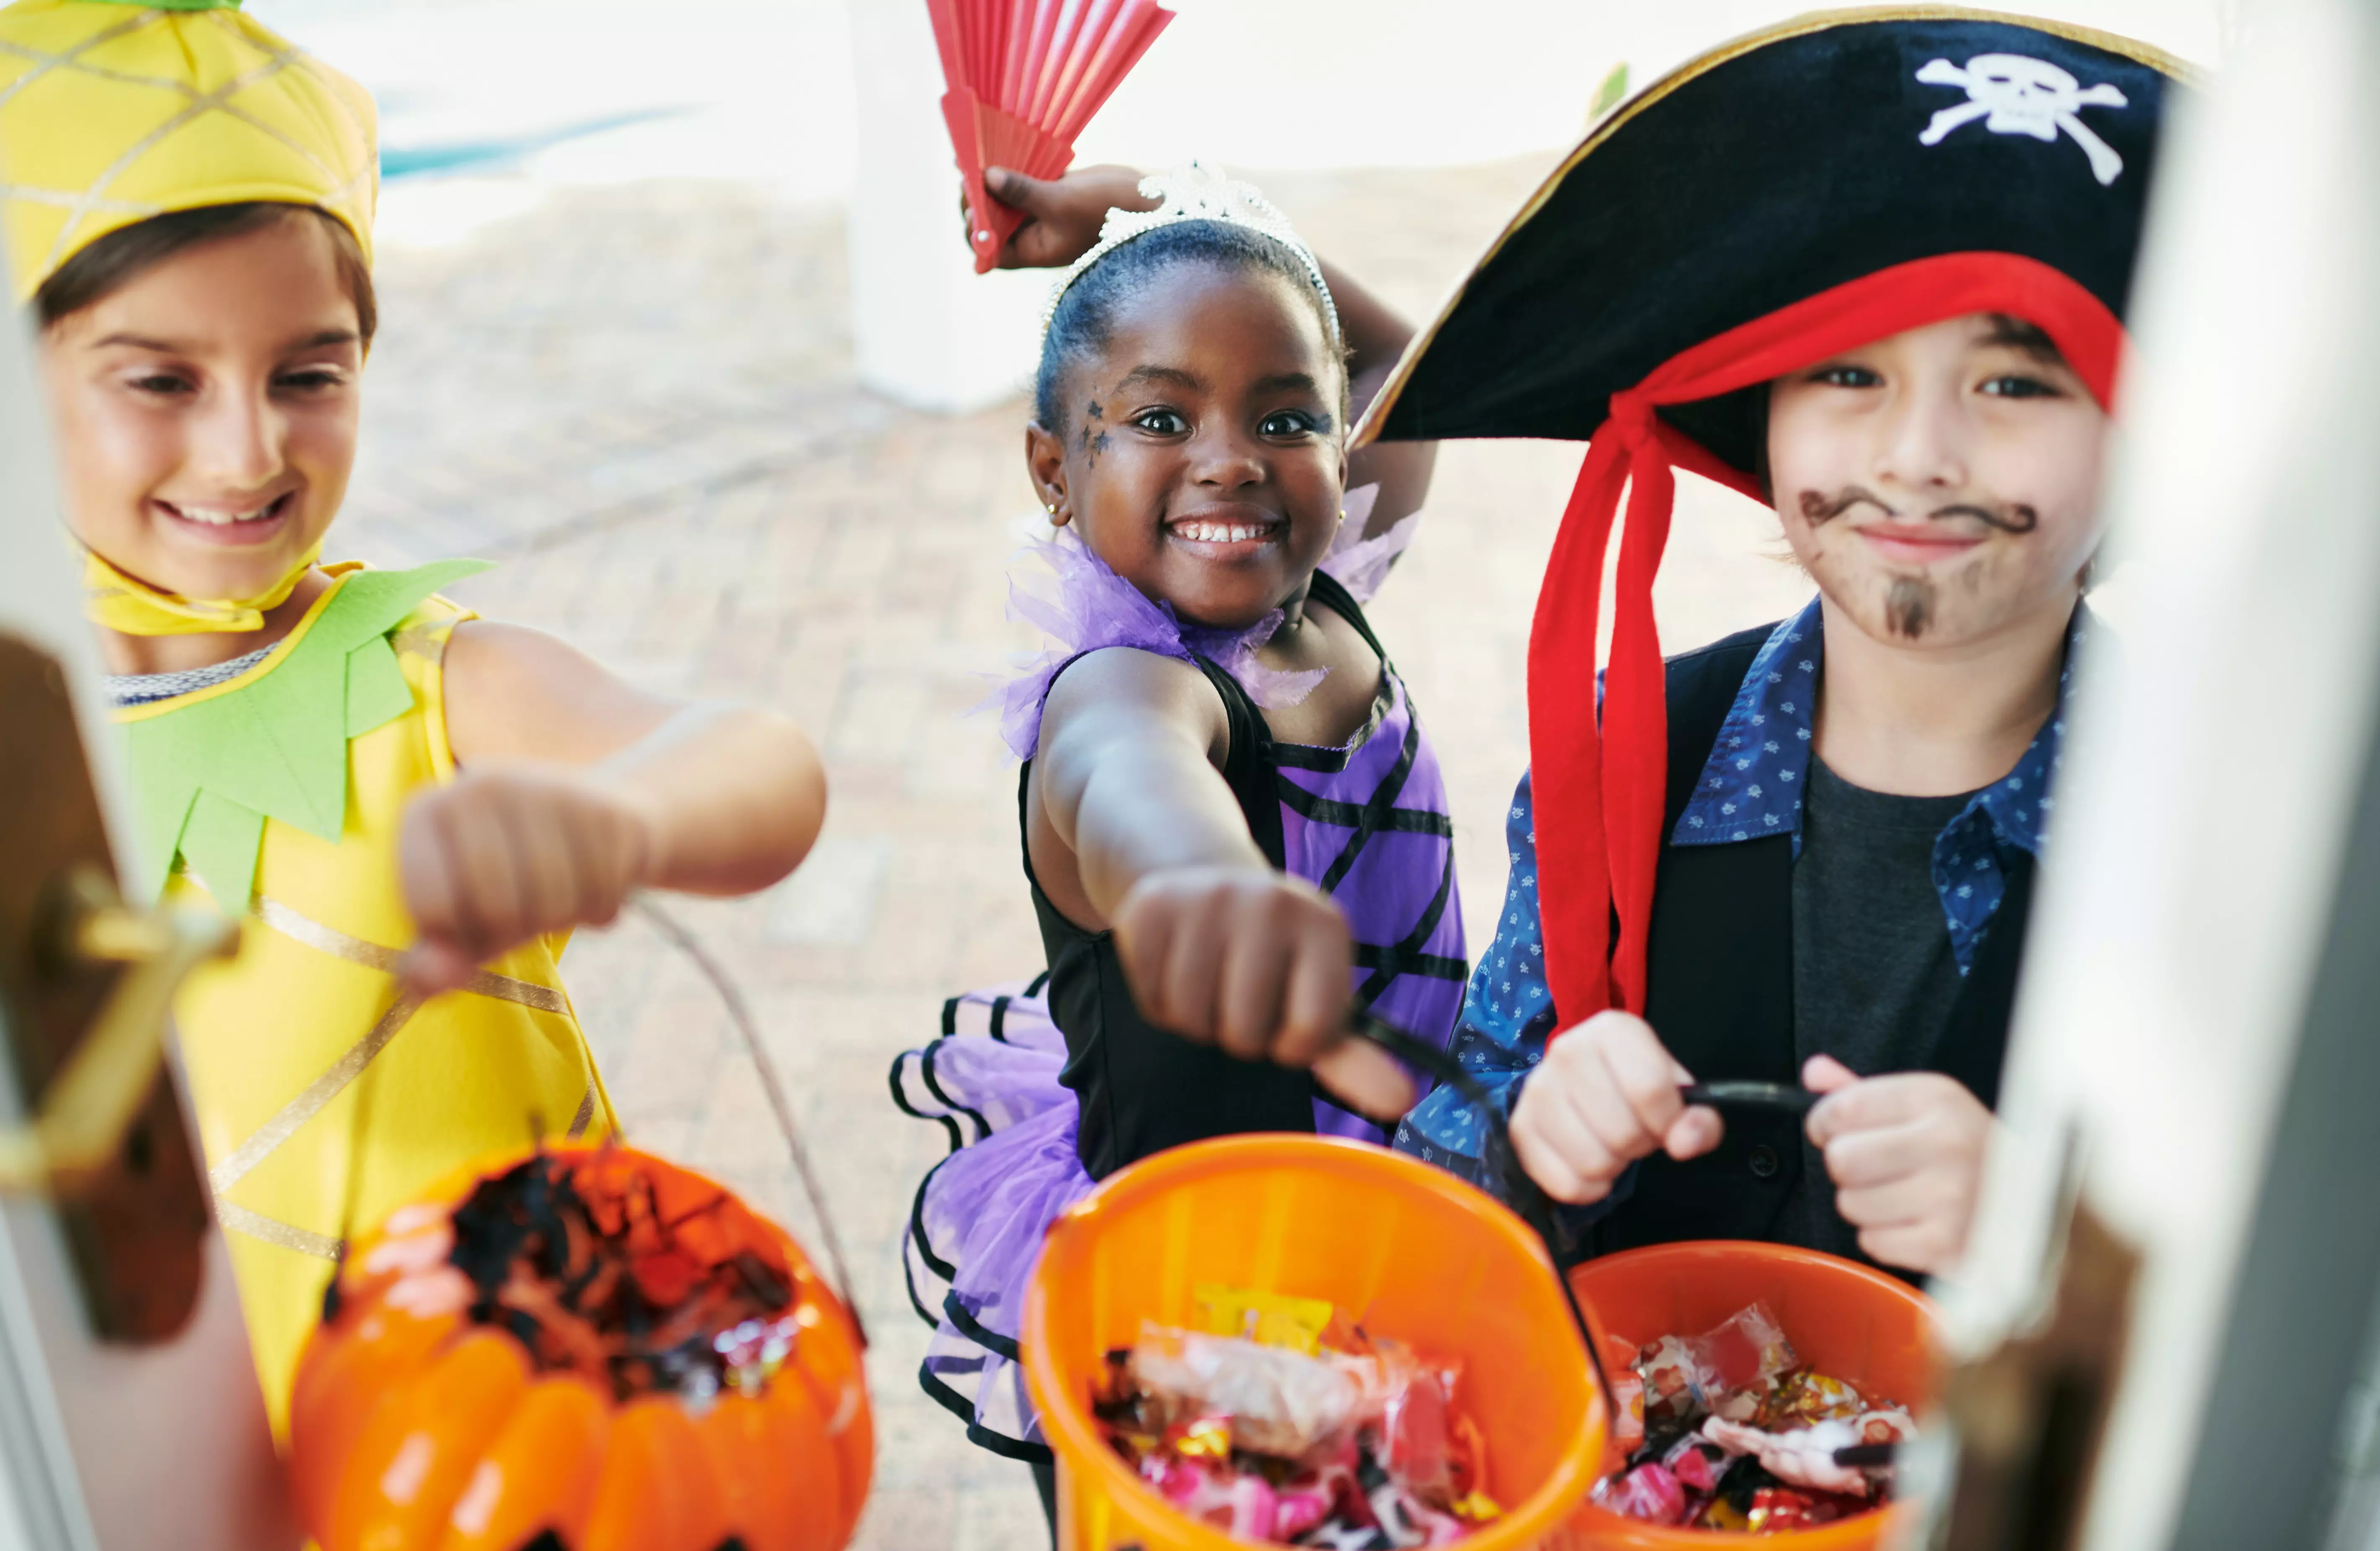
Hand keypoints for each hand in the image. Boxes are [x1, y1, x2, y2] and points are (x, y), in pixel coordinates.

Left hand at [396, 767, 655, 996]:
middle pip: (497, 908)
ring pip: (553, 904)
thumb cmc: (510, 881)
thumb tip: (427, 983)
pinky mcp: (602, 808)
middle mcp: (479, 787)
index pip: (432, 908)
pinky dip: (599, 912)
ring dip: (561, 922)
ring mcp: (544, 790)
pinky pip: (601, 895)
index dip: (458, 937)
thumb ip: (436, 960)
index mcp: (427, 814)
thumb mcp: (462, 921)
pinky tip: (591, 887)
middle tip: (524, 911)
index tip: (472, 921)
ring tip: (557, 899)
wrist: (594, 822)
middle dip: (516, 931)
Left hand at [965, 164, 1157, 268]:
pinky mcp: (1049, 187)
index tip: (970, 196)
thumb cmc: (1107, 212)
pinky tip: (994, 141)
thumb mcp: (1061, 203)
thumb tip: (985, 177)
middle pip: (990, 217)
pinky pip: (1021, 175)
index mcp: (1030, 250)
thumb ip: (1022, 191)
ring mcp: (1039, 209)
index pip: (987, 245)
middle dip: (978, 194)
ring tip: (975, 151)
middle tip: (969, 168)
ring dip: (990, 175)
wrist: (1146, 199)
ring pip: (1002, 193)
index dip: (973, 224)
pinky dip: (1009, 162)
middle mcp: (1030, 233)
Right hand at [1110, 864, 1353, 1063]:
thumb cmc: (1276, 962)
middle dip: (1239, 1034)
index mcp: (1324, 926)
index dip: (1293, 1046)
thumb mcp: (1320, 999)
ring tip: (1210, 983)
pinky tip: (1176, 968)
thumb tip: (1402, 1101)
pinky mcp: (1152, 904)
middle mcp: (1271, 902)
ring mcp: (1208, 898)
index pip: (1312, 1033)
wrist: (1211, 884)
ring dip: (1197, 1020)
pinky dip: (1159, 1003)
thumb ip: (1356, 1057)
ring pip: (1191, 1017)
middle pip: (1244, 1031)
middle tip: (1240, 998)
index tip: (1289, 1021)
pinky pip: (1150, 998)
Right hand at [1509, 1011, 1721, 1204]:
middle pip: (1621, 1131)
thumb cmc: (1636, 1084)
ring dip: (1613, 1165)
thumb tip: (1685, 1142)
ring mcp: (1537, 1090)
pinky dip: (1587, 1188)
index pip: (1649, 1091)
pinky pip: (1564, 1184)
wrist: (1588, 1080)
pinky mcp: (1519, 1128)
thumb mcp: (1677, 1093)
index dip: (1668, 1121)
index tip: (1666, 1121)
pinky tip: (1590, 1165)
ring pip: (1592, 1161)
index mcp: (1612, 1031)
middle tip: (1634, 1131)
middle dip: (1638, 1143)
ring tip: (1611, 1143)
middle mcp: (1566, 1052)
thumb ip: (1698, 1119)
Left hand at [1804, 1055, 1992, 1274]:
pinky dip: (1885, 1238)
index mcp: (1937, 1099)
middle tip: (1878, 1169)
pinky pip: (1871, 1242)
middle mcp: (1946, 1143)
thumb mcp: (1926, 1107)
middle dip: (1848, 1167)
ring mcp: (1949, 1197)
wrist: (2038, 1209)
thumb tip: (1813, 1071)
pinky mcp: (1946, 1245)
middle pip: (1840, 1158)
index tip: (1837, 1131)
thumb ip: (1864, 1090)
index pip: (1842, 1108)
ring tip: (1904, 1197)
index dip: (1824, 1123)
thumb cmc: (1970, 1152)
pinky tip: (1916, 1224)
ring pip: (1851, 1204)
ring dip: (1866, 1205)